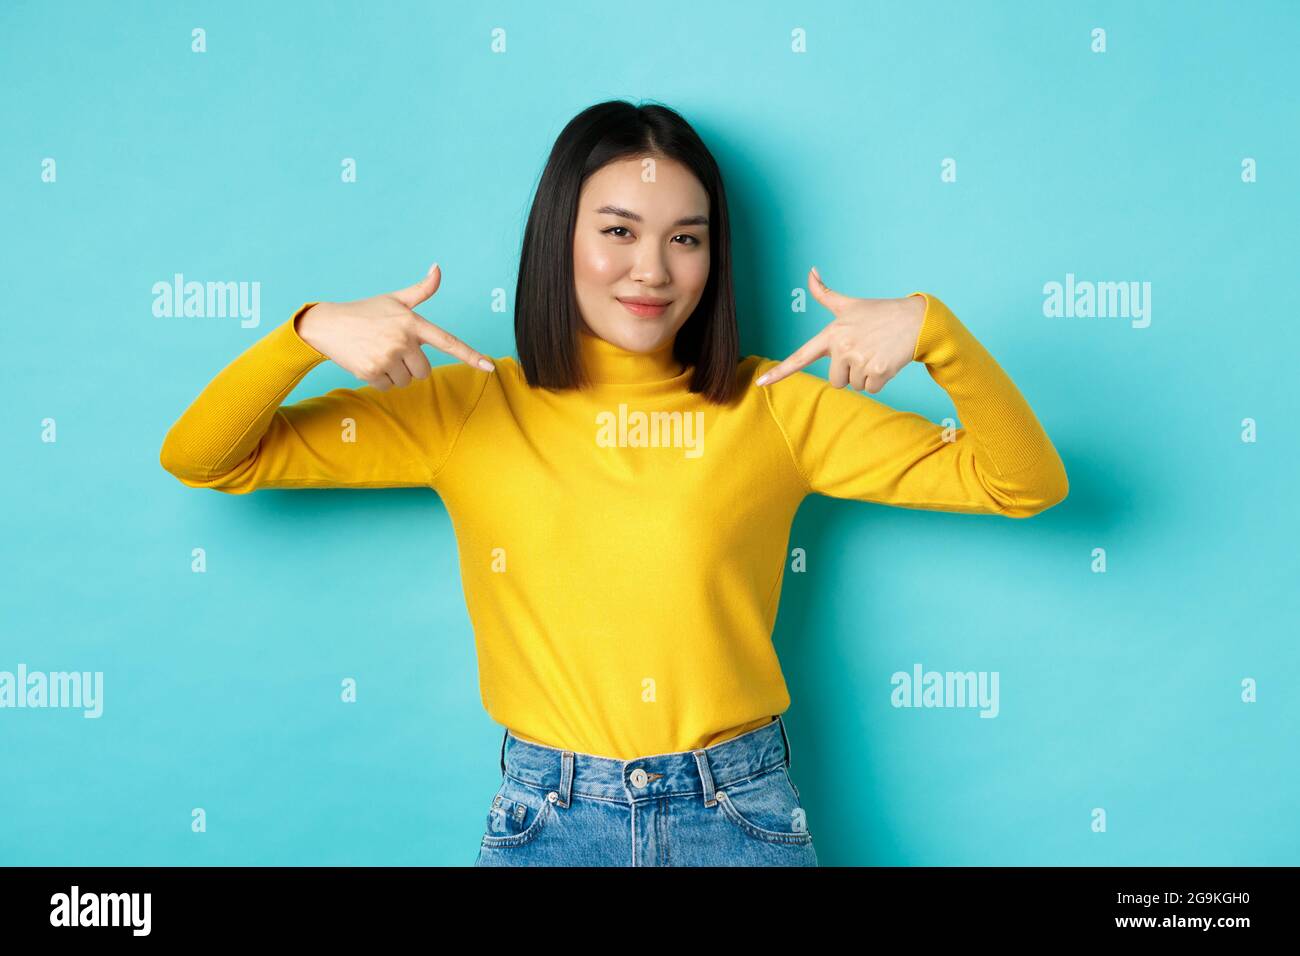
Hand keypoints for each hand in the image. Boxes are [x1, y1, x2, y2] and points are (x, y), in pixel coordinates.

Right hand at [294, 264, 494, 389]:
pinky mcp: (372, 372)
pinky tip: (368, 362)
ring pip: (406, 381)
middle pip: (424, 371)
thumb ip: (421, 290)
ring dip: (395, 373)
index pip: (448, 342)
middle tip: (392, 348)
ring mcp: (387, 357)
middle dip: (411, 365)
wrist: (328, 325)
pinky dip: (380, 379)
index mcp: (413, 323)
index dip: (470, 355)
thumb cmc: (366, 312)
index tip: (489, 367)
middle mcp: (403, 341)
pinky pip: (389, 387)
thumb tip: (438, 267)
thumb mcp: (395, 299)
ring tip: (378, 353)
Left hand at [754, 267, 925, 392]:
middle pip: (835, 380)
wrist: (916, 320)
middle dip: (851, 372)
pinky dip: (881, 380)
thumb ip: (825, 293)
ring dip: (867, 375)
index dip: (780, 372)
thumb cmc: (880, 314)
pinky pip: (872, 389)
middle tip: (866, 351)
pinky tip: (887, 360)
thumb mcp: (850, 304)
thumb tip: (810, 271)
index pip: (800, 356)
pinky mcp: (878, 370)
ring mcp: (859, 359)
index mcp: (831, 334)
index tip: (761, 383)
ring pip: (855, 385)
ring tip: (877, 353)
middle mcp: (842, 346)